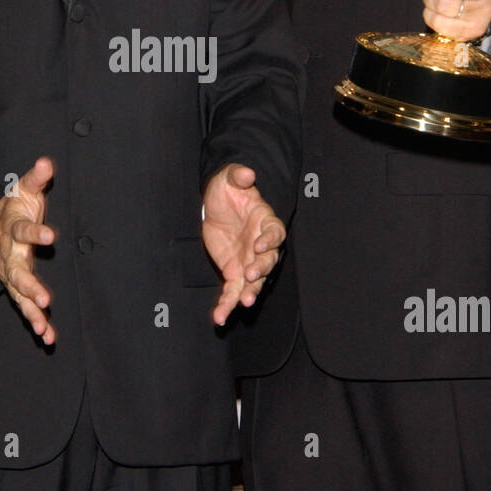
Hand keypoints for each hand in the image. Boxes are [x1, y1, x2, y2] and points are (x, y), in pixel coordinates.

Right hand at [0, 156, 56, 343]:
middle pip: (16, 272)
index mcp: (12, 229)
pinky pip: (23, 306)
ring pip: (18, 294)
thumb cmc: (13, 208)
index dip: (35, 232)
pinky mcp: (16, 286)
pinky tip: (47, 336)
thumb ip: (36, 178)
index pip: (22, 230)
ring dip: (31, 311)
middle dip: (29, 286)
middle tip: (44, 298)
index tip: (51, 235)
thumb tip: (47, 162)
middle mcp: (9, 254)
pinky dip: (35, 321)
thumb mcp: (23, 190)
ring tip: (44, 327)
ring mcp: (10, 272)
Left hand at [202, 163, 285, 325]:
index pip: (274, 233)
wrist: (216, 204)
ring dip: (250, 293)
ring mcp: (249, 262)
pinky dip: (227, 304)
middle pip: (268, 261)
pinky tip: (219, 317)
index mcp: (265, 222)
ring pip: (254, 282)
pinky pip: (232, 292)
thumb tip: (246, 173)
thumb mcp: (230, 178)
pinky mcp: (234, 273)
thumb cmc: (228, 189)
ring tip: (245, 303)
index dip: (269, 240)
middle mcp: (261, 246)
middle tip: (252, 276)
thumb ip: (239, 176)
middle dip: (262, 270)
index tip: (260, 245)